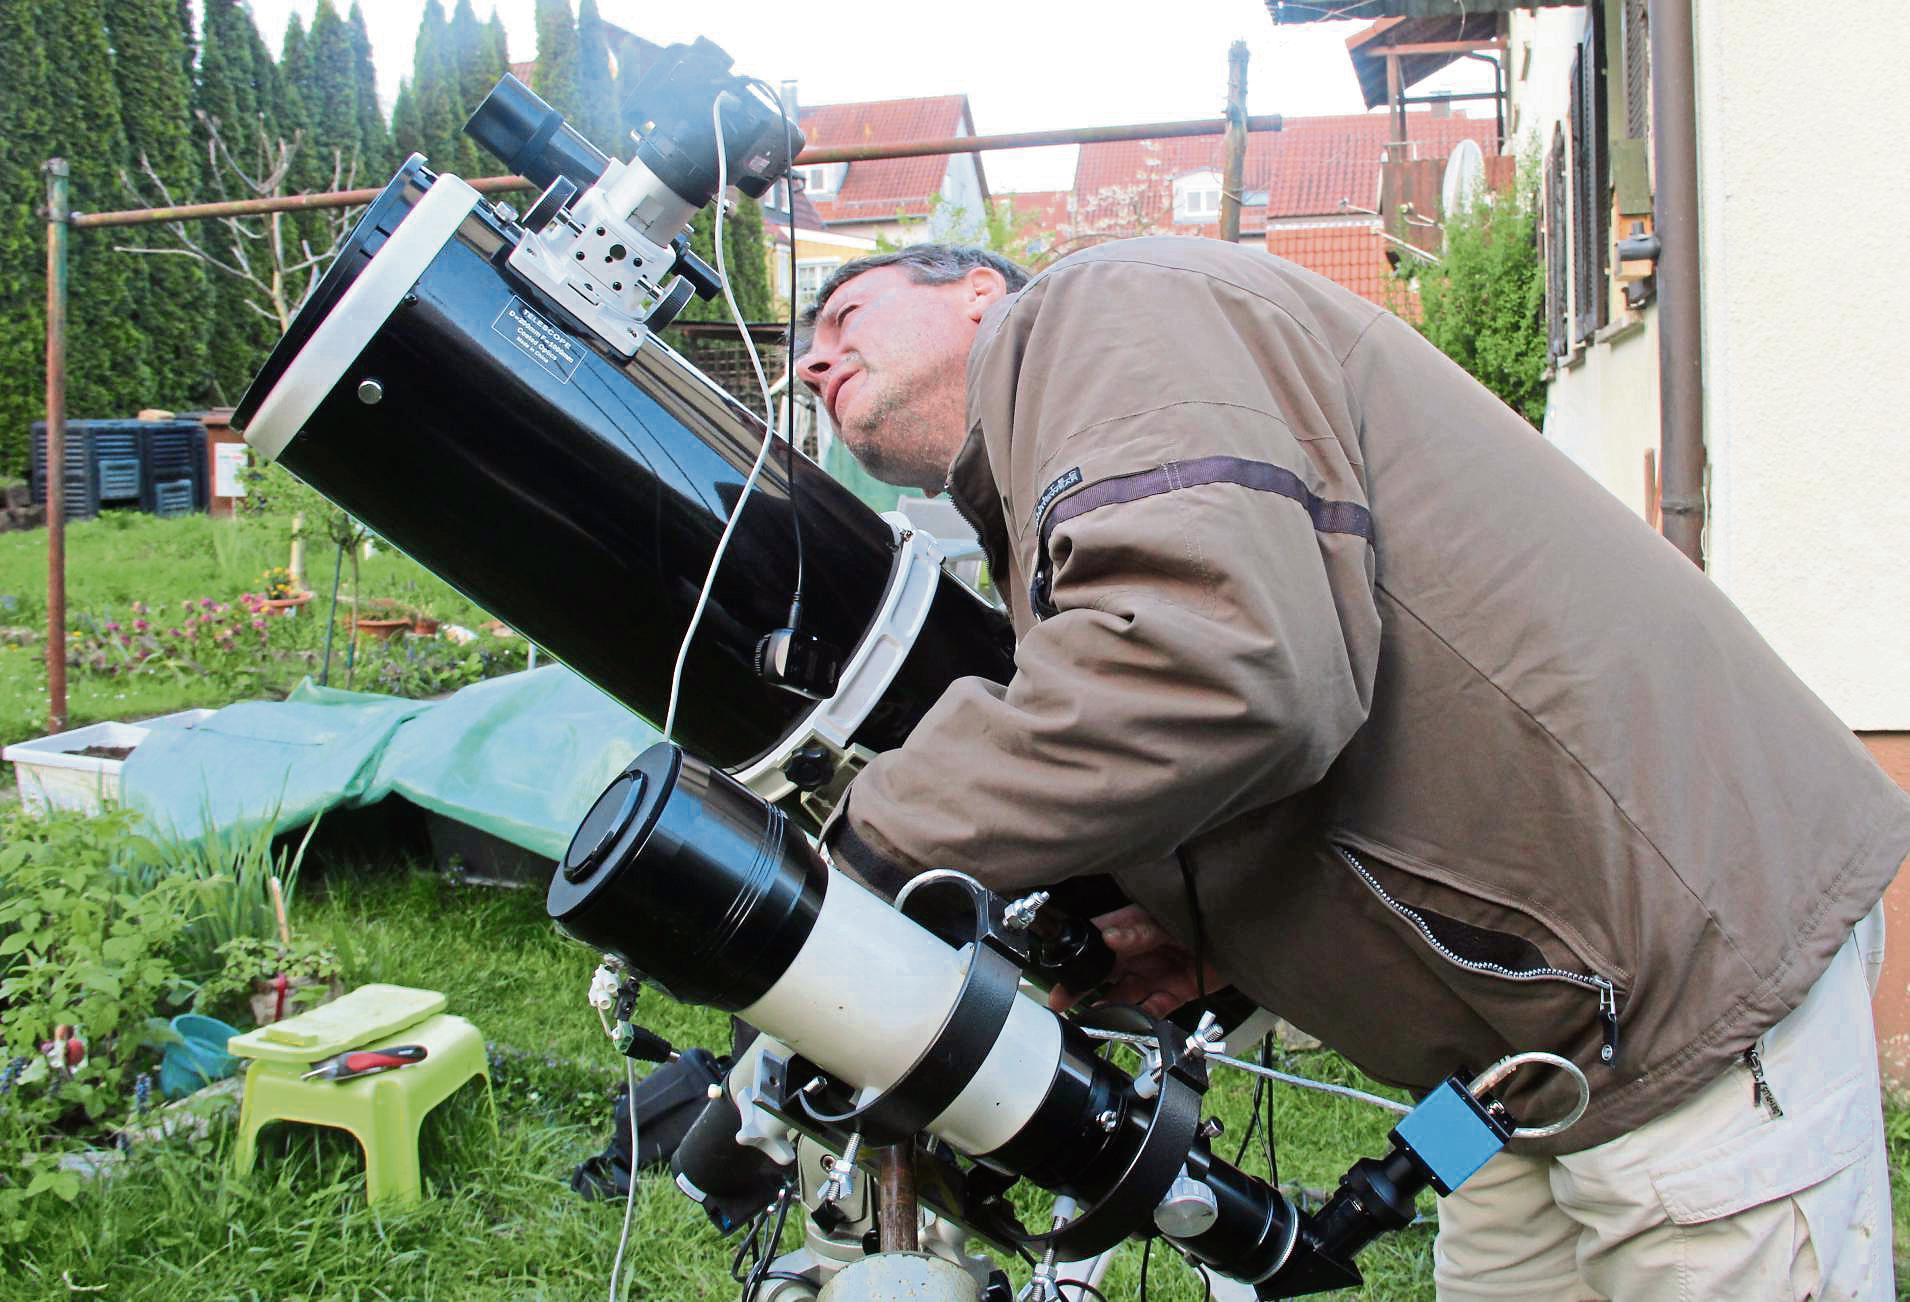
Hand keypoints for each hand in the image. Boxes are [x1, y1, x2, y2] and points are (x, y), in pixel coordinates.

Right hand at [1048, 903, 1224, 1017]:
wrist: (1245, 934)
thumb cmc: (1204, 913)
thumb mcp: (1167, 918)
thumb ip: (1138, 930)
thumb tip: (1108, 937)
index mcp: (1132, 926)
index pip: (1096, 938)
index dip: (1076, 955)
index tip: (1060, 970)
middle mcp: (1139, 951)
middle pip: (1104, 971)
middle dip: (1081, 986)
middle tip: (1061, 1000)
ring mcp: (1156, 973)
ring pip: (1124, 994)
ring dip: (1109, 1006)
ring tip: (1093, 1017)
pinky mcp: (1175, 992)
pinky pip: (1153, 1009)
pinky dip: (1142, 1017)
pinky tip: (1131, 1021)